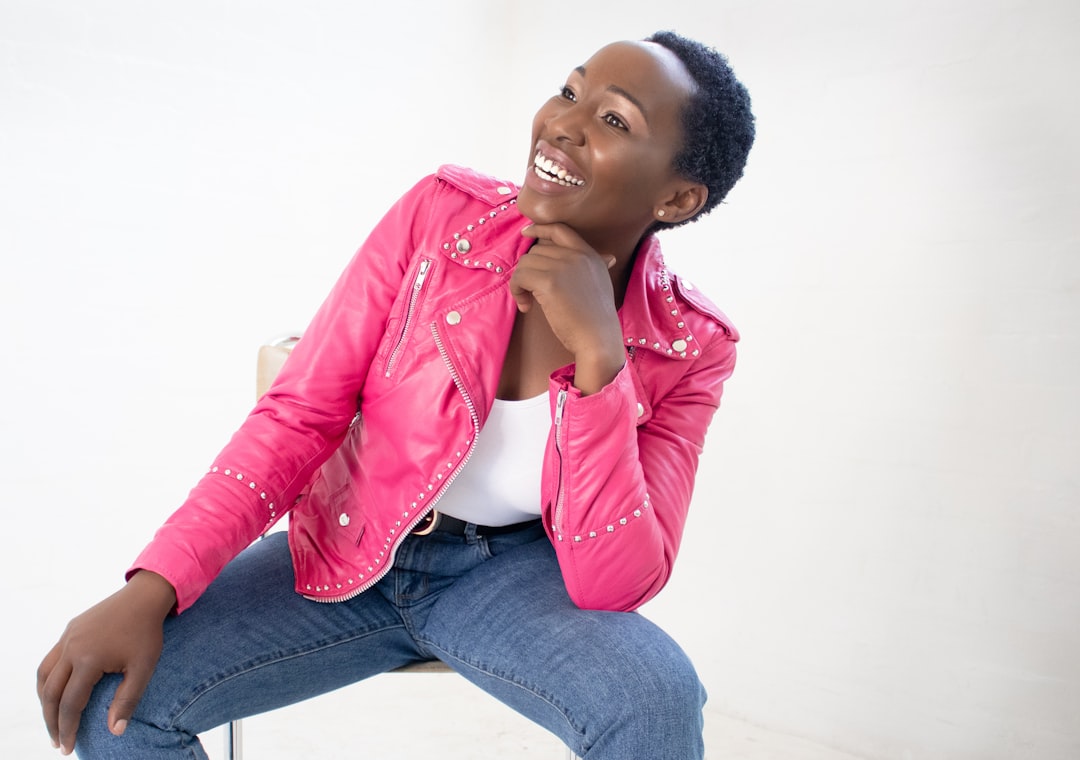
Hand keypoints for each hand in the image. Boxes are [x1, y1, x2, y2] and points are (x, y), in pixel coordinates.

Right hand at [37, 570, 175, 754]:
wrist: (144, 597)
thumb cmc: (147, 633)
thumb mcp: (143, 668)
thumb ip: (127, 700)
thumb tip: (114, 732)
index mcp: (88, 660)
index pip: (70, 704)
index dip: (67, 729)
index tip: (68, 748)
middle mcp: (71, 649)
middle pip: (50, 693)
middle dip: (52, 721)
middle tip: (57, 742)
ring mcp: (67, 638)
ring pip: (44, 676)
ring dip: (45, 701)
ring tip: (53, 720)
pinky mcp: (69, 630)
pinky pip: (50, 660)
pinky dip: (48, 680)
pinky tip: (57, 691)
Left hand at [512, 223, 625, 393]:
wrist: (598, 338)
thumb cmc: (597, 318)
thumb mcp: (602, 283)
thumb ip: (599, 266)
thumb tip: (609, 257)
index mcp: (589, 254)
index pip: (559, 229)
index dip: (539, 229)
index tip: (526, 234)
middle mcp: (576, 255)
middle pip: (536, 251)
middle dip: (528, 271)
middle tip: (529, 294)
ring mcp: (563, 266)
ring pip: (525, 263)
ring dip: (520, 283)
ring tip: (528, 302)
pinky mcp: (549, 281)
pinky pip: (520, 277)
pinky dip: (516, 291)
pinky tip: (526, 306)